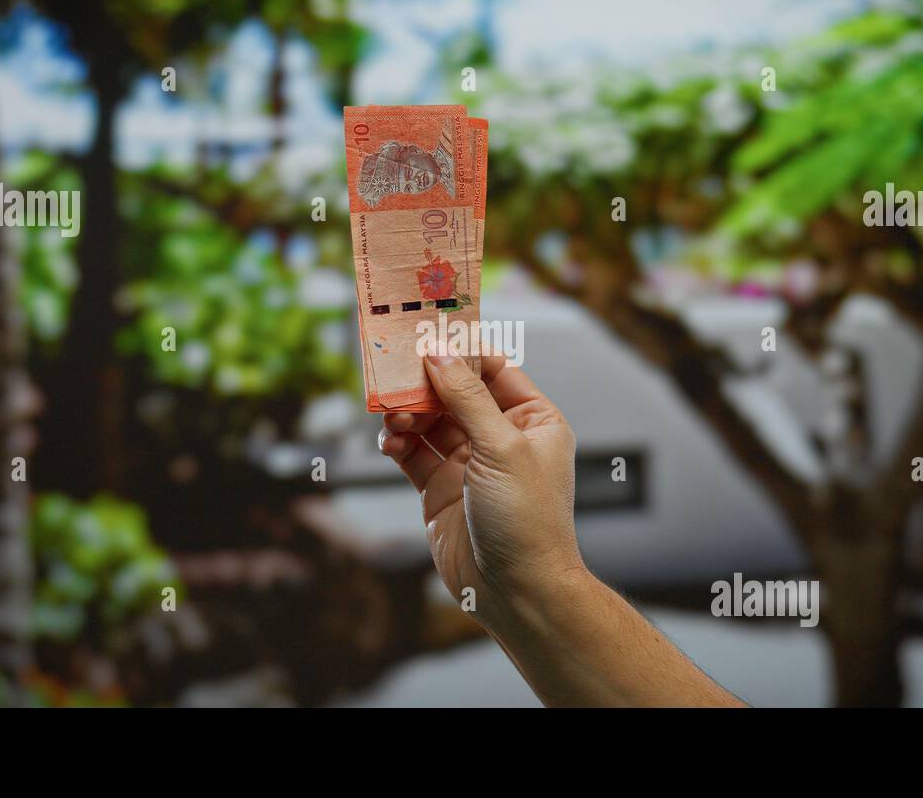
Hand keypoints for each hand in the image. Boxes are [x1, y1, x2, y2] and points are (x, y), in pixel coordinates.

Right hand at [379, 354, 584, 625]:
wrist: (515, 591)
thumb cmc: (527, 518)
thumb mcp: (502, 447)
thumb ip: (467, 398)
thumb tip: (439, 352)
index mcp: (533, 421)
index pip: (493, 369)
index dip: (461, 350)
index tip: (426, 331)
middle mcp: (501, 439)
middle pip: (454, 393)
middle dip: (424, 383)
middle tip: (394, 372)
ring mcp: (469, 464)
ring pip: (429, 422)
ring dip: (407, 414)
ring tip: (392, 417)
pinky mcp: (440, 490)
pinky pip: (413, 454)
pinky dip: (398, 444)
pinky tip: (389, 443)